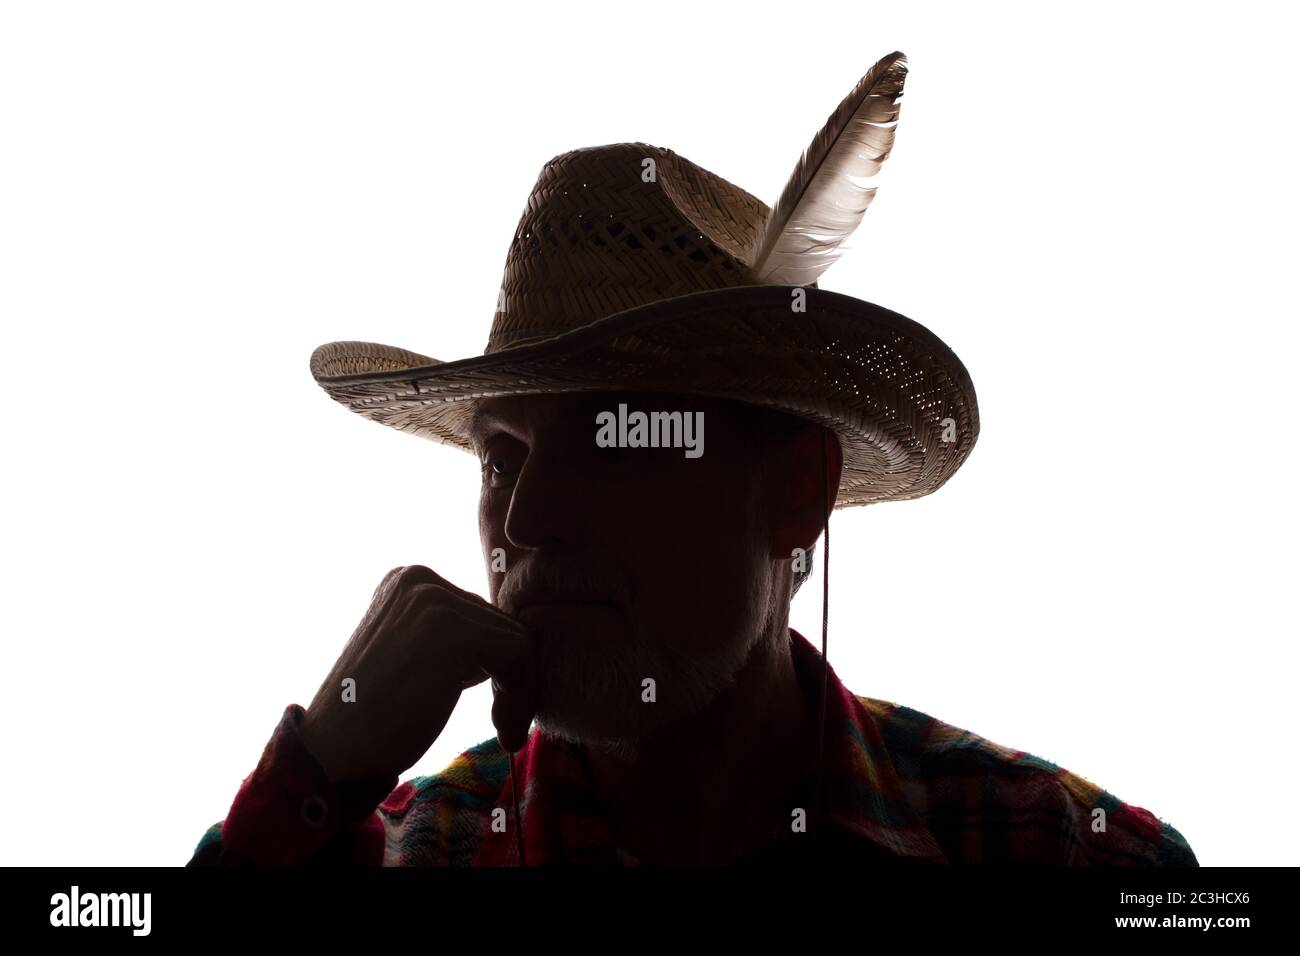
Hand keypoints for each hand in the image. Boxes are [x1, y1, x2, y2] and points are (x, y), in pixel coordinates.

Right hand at [300, 565, 535, 783]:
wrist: (331, 754)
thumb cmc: (374, 716)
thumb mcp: (413, 655)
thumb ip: (453, 636)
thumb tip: (515, 639)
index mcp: (409, 582)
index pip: (486, 616)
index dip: (499, 666)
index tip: (496, 709)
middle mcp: (420, 578)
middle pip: (505, 624)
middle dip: (511, 678)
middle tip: (503, 725)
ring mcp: (433, 599)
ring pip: (519, 639)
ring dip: (519, 690)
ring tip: (502, 729)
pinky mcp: (450, 628)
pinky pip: (520, 654)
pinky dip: (521, 697)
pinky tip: (504, 730)